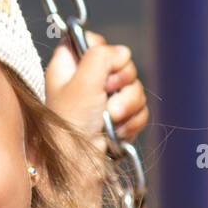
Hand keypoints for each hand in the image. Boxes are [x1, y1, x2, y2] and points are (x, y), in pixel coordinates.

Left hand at [44, 30, 148, 153]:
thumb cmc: (71, 127)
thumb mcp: (82, 83)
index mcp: (67, 67)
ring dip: (127, 105)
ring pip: (134, 87)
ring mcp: (103, 101)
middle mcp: (85, 81)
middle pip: (120, 62)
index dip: (102, 49)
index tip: (101, 64)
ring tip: (110, 120)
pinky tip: (118, 132)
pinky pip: (139, 109)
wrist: (79, 168)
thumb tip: (120, 52)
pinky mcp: (118, 120)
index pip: (89, 39)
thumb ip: (101, 56)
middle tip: (106, 97)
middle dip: (121, 82)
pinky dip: (132, 121)